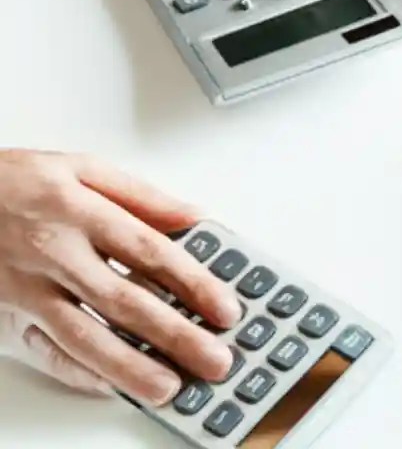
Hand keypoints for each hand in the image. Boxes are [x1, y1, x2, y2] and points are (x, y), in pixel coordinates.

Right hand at [0, 150, 241, 405]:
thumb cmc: (15, 181)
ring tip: (168, 386)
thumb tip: (194, 218)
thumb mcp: (80, 168)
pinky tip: (111, 386)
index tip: (226, 310)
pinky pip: (46, 351)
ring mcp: (30, 289)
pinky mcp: (9, 314)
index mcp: (82, 211)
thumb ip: (142, 196)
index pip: (150, 252)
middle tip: (214, 360)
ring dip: (130, 366)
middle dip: (176, 335)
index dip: (193, 283)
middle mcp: (56, 253)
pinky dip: (79, 373)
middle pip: (126, 301)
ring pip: (85, 336)